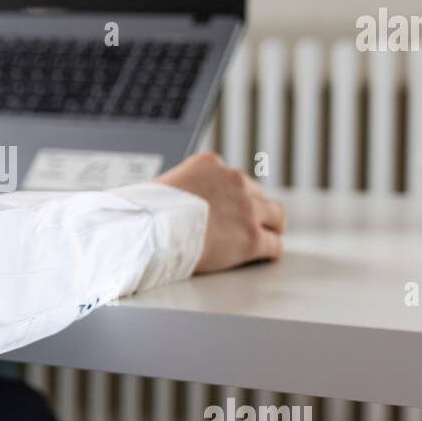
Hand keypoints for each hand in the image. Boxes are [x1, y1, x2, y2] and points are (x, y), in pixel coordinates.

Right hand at [154, 151, 284, 273]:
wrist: (152, 231)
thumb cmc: (147, 212)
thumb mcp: (161, 184)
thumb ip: (177, 190)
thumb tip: (170, 203)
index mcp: (209, 164)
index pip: (231, 177)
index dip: (231, 195)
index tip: (228, 206)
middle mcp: (233, 181)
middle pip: (256, 194)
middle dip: (252, 208)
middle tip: (250, 222)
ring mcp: (246, 209)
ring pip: (275, 215)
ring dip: (271, 225)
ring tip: (269, 235)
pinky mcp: (251, 238)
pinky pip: (274, 244)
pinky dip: (271, 251)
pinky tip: (267, 255)